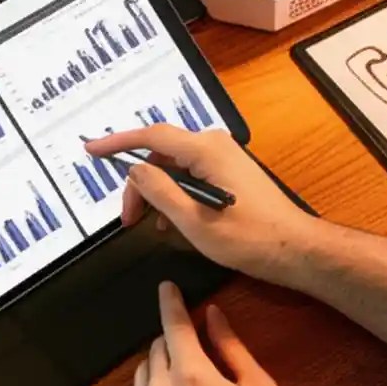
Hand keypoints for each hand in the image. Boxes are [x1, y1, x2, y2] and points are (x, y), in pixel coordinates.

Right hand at [85, 125, 317, 284]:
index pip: (151, 137)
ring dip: (157, 192)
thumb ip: (160, 193)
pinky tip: (173, 222)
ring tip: (150, 225)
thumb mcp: (194, 222)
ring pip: (174, 166)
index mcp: (205, 151)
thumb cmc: (249, 239)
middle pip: (161, 154)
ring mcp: (224, 157)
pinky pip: (191, 174)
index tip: (90, 149)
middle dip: (139, 184)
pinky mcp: (230, 171)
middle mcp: (214, 145)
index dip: (117, 142)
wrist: (295, 248)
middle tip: (128, 220)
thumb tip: (135, 171)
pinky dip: (175, 194)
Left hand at [135, 281, 276, 385]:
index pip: (175, 326)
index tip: (167, 287)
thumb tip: (213, 314)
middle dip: (174, 340)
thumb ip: (232, 349)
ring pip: (143, 369)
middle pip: (159, 346)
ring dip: (160, 364)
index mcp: (192, 375)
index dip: (171, 303)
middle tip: (194, 347)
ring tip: (182, 374)